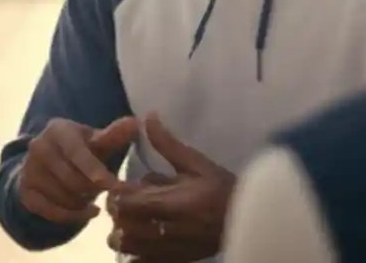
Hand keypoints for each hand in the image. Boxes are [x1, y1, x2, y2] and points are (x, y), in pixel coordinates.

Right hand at [18, 116, 137, 224]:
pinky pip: (52, 212)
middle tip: (106, 190)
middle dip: (93, 189)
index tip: (113, 185)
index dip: (95, 171)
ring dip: (83, 202)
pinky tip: (88, 211)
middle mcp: (38, 147)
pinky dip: (73, 216)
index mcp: (58, 130)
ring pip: (63, 197)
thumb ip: (114, 135)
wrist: (46, 160)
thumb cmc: (80, 148)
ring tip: (92, 195)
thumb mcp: (96, 140)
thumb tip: (134, 123)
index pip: (78, 153)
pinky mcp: (25, 191)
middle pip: (72, 179)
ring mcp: (28, 170)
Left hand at [106, 113, 234, 261]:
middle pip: (120, 226)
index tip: (121, 185)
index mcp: (168, 203)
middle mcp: (163, 230)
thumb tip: (147, 117)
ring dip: (123, 232)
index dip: (117, 193)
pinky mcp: (171, 261)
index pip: (124, 202)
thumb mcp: (197, 163)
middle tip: (127, 200)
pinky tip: (144, 240)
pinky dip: (135, 253)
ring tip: (134, 220)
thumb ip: (168, 144)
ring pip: (126, 246)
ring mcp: (165, 250)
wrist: (248, 220)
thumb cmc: (222, 189)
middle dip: (118, 213)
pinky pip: (139, 262)